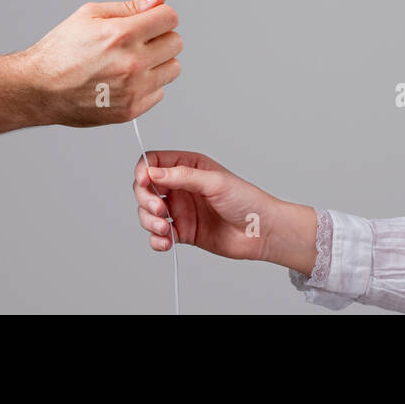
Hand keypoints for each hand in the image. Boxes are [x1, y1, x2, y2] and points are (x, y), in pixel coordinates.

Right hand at [20, 0, 181, 126]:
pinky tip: (126, 81)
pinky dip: (148, 85)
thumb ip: (131, 7)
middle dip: (161, 38)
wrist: (39, 89)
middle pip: (176, 43)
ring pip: (173, 68)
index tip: (152, 20)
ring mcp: (133, 89)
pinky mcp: (131, 110)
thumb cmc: (61, 51)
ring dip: (158, 63)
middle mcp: (132, 63)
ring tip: (132, 61)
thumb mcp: (91, 15)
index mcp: (122, 35)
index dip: (162, 15)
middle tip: (139, 42)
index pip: (170, 18)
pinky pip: (160, 92)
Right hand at [132, 150, 297, 265]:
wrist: (261, 232)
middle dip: (145, 199)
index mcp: (189, 167)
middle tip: (159, 210)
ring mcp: (181, 210)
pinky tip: (166, 242)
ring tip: (165, 230)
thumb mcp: (215, 182)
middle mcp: (182, 187)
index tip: (144, 182)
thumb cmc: (246, 200)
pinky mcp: (183, 232)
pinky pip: (158, 236)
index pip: (154, 162)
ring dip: (149, 222)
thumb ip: (183, 177)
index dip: (144, 170)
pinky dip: (156, 240)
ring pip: (147, 213)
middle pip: (145, 188)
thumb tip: (153, 172)